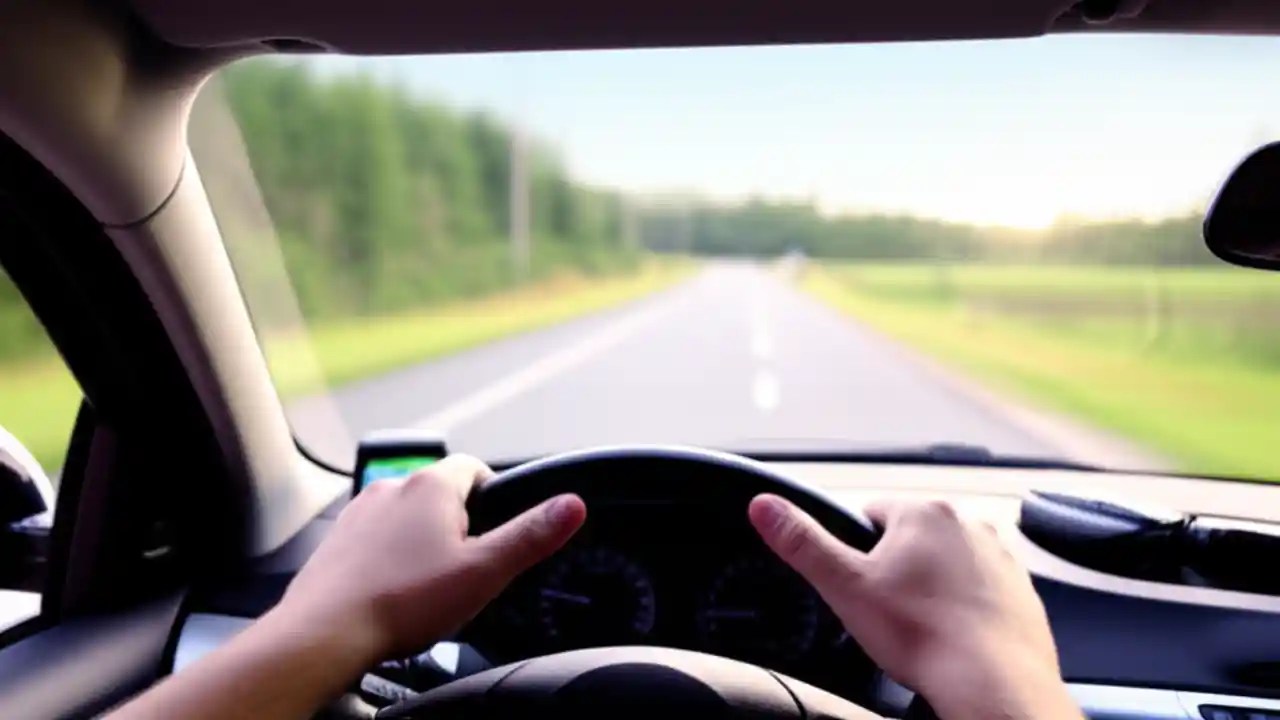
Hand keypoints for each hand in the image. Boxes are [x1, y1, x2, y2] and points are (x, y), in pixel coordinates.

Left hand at [277, 454, 585, 663]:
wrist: (325, 632)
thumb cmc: (403, 602)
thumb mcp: (484, 572)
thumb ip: (530, 536)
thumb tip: (573, 504)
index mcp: (432, 485)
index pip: (476, 468)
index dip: (494, 498)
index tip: (495, 533)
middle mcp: (393, 487)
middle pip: (441, 495)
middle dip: (457, 526)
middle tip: (464, 570)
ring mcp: (359, 511)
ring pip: (406, 517)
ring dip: (421, 542)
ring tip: (426, 586)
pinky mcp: (337, 538)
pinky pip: (376, 539)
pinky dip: (388, 558)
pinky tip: (393, 592)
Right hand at [749, 495, 1079, 719]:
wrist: (992, 683)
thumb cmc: (922, 636)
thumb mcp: (845, 586)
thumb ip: (801, 542)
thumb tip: (763, 505)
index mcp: (924, 513)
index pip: (872, 515)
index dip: (858, 553)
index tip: (861, 587)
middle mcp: (969, 525)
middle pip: (912, 539)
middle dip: (897, 570)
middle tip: (888, 612)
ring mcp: (1001, 558)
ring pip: (948, 565)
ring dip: (933, 587)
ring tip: (922, 628)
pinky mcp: (1021, 592)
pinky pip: (981, 592)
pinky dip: (966, 610)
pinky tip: (953, 638)